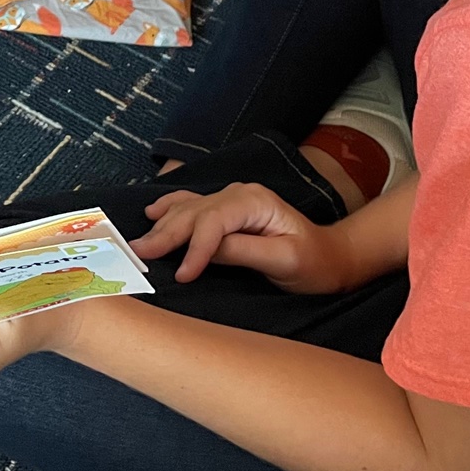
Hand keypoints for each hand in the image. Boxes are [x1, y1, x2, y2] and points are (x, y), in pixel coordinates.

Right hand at [134, 183, 357, 294]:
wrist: (331, 257)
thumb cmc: (314, 262)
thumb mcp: (286, 260)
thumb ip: (246, 251)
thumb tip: (207, 251)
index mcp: (255, 202)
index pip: (214, 222)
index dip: (195, 248)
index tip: (183, 275)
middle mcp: (239, 195)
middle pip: (194, 213)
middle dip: (166, 234)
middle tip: (139, 255)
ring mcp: (231, 200)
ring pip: (188, 209)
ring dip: (162, 226)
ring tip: (139, 243)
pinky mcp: (227, 211)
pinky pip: (192, 205)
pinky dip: (170, 209)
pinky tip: (153, 212)